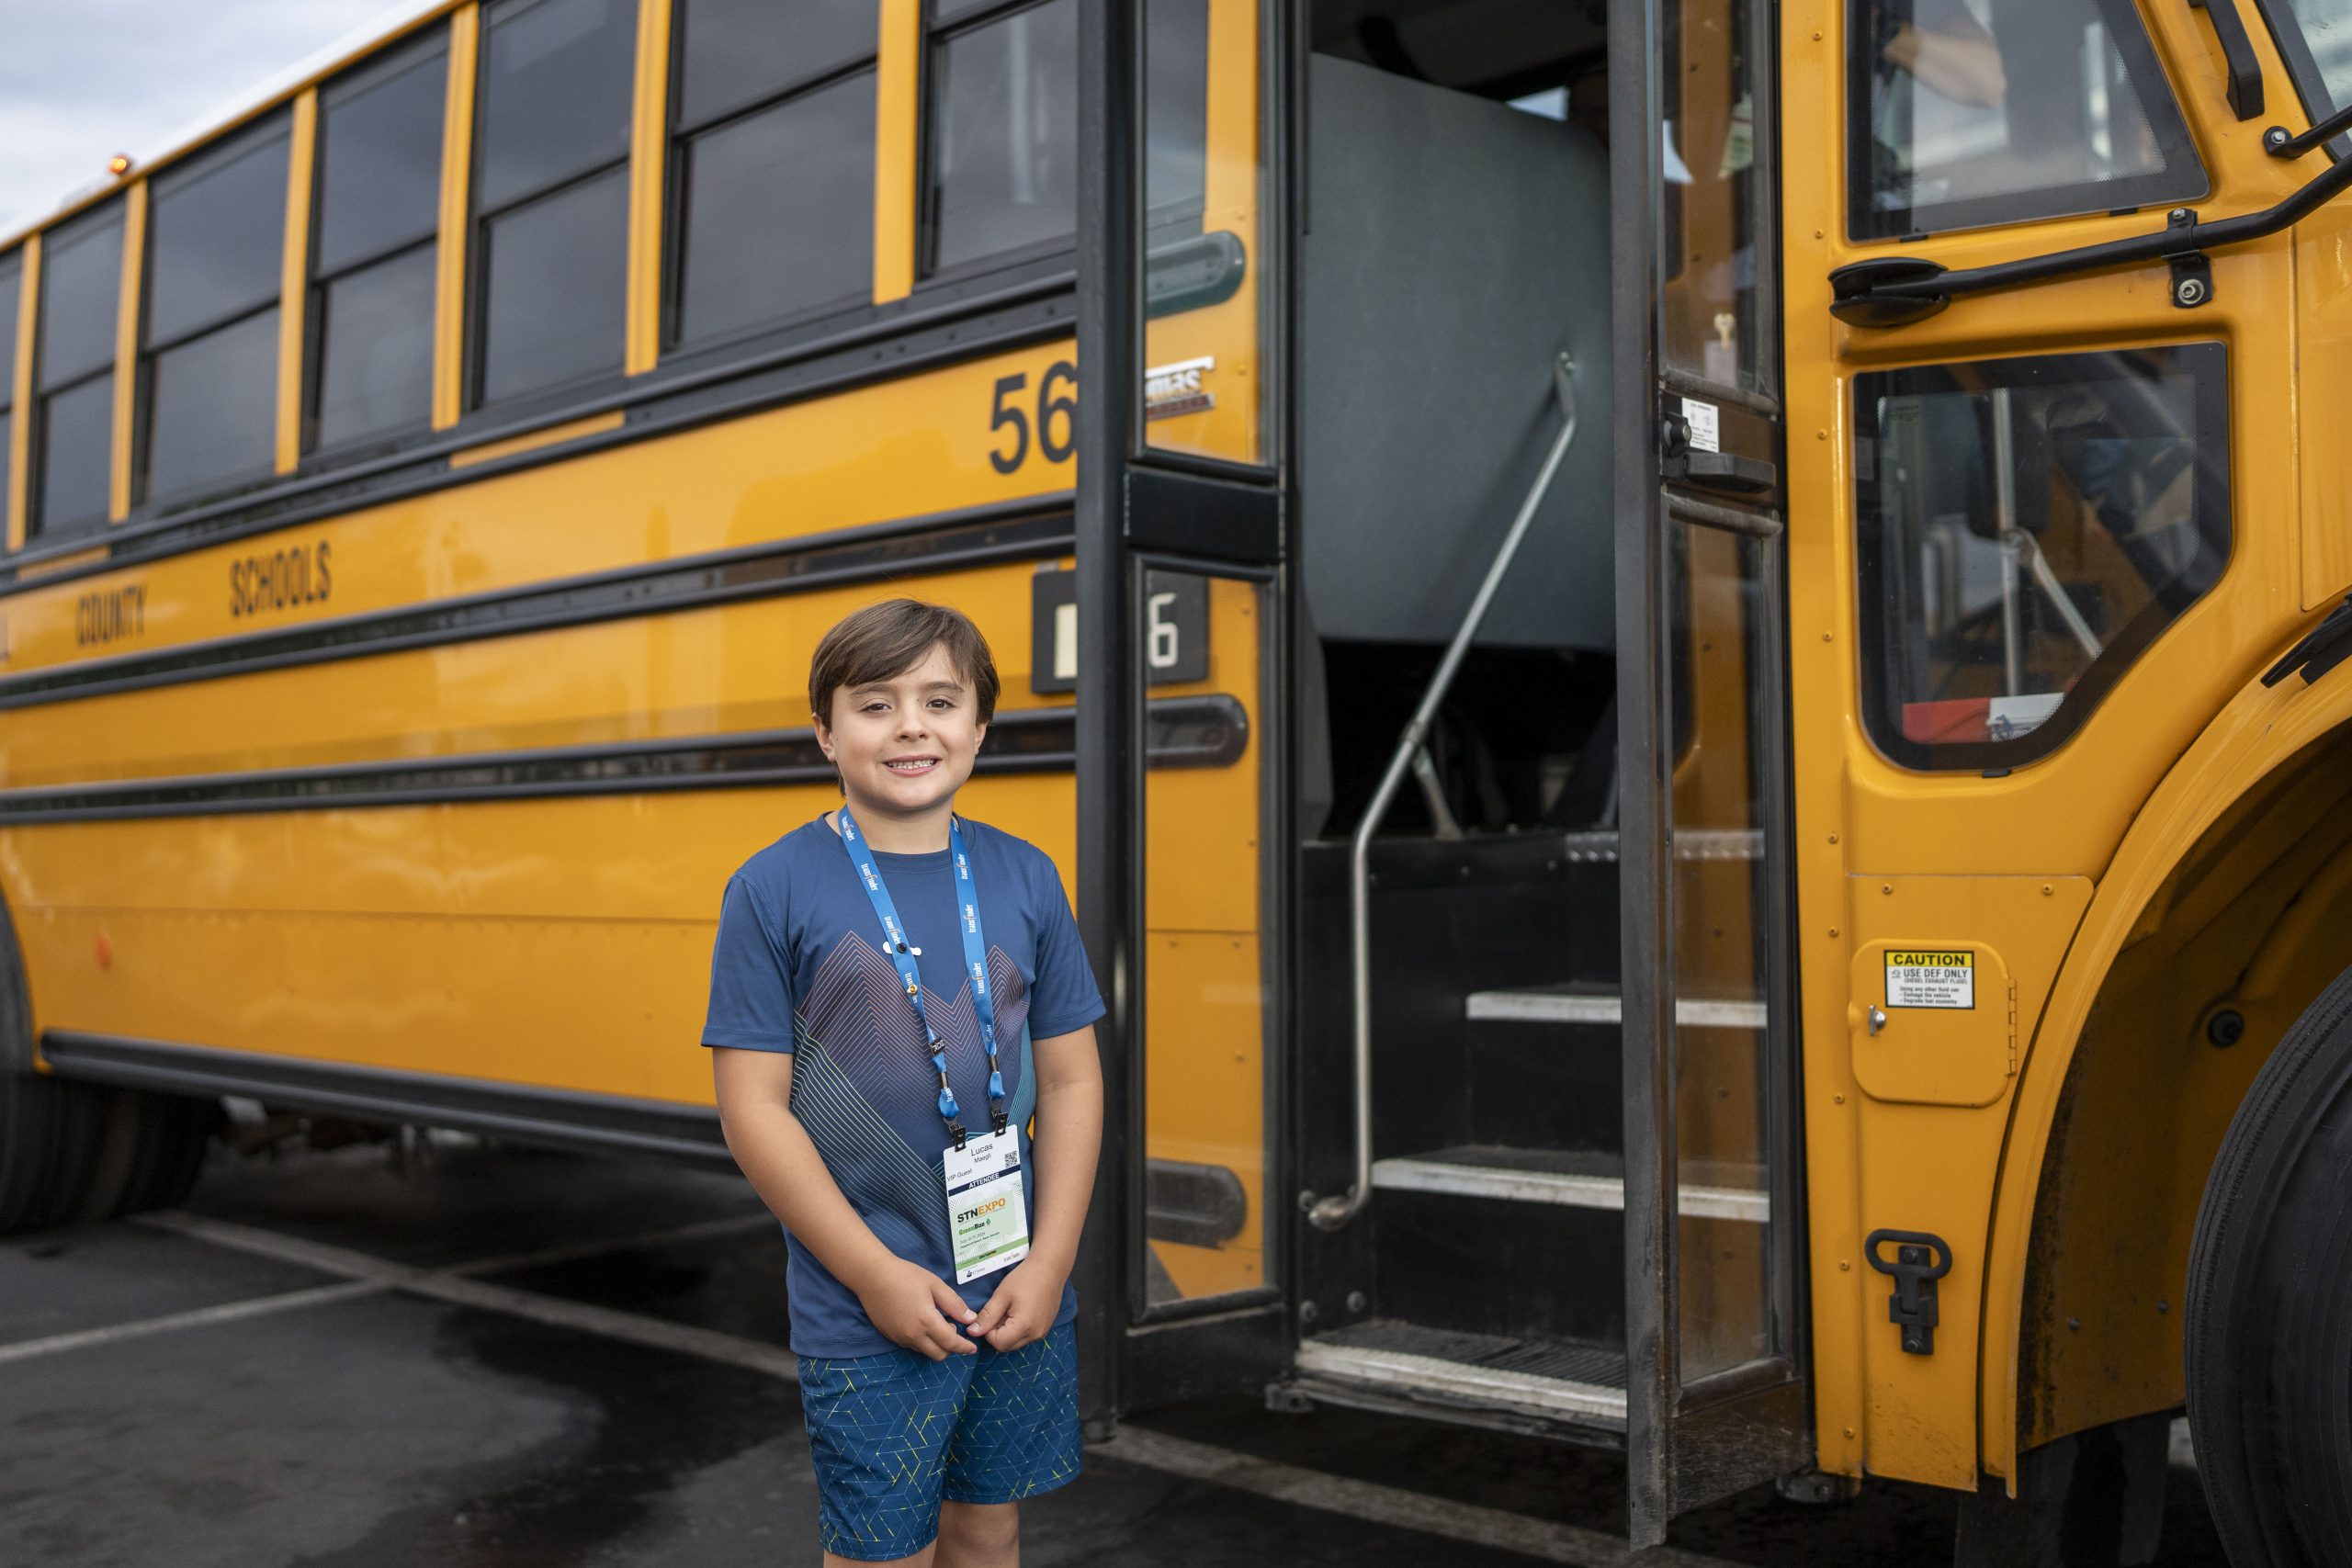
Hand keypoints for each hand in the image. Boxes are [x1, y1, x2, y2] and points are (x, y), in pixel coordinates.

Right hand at [855, 1256, 978, 1359]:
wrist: (872, 1276)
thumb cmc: (905, 1276)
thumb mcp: (934, 1285)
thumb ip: (954, 1304)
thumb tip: (970, 1319)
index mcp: (927, 1322)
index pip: (951, 1343)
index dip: (964, 1347)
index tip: (972, 1348)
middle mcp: (913, 1335)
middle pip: (938, 1355)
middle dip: (951, 1348)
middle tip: (953, 1329)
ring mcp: (900, 1338)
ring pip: (924, 1351)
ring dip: (936, 1345)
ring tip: (937, 1324)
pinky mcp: (890, 1336)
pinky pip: (911, 1346)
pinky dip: (922, 1341)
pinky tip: (921, 1325)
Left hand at [966, 1259, 1064, 1351]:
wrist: (1050, 1268)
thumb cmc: (1025, 1278)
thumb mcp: (1002, 1295)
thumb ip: (987, 1316)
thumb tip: (973, 1332)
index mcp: (1024, 1326)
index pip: (998, 1343)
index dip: (988, 1332)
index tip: (990, 1315)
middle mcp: (1035, 1334)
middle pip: (1007, 1346)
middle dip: (997, 1333)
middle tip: (999, 1311)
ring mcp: (1042, 1333)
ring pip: (1016, 1342)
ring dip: (1007, 1331)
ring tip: (1010, 1309)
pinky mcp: (1045, 1328)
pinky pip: (1026, 1336)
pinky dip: (1018, 1329)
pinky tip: (1020, 1311)